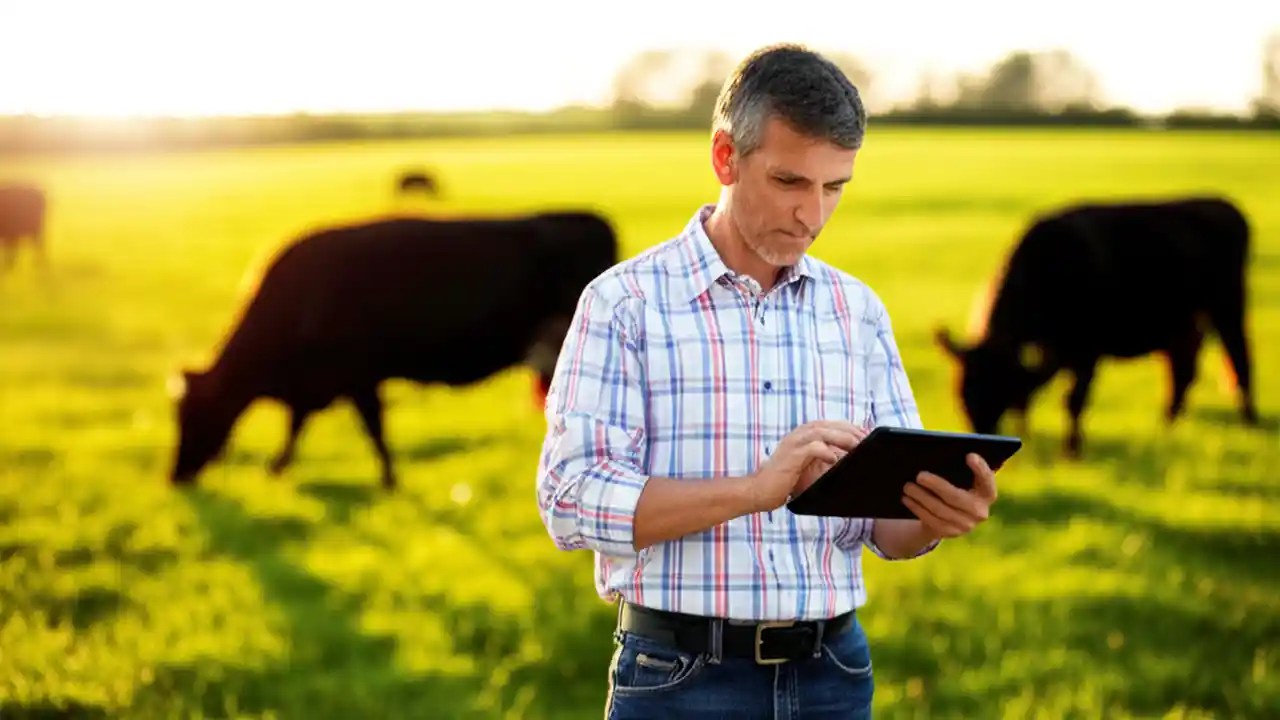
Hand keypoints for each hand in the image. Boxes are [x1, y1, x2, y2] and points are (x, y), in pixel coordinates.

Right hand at [747, 420, 866, 512]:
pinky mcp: (791, 456)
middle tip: (866, 439)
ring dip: (842, 437)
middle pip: (828, 425)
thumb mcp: (804, 465)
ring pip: (822, 432)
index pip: (829, 424)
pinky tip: (835, 458)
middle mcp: (797, 435)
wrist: (758, 491)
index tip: (865, 436)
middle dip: (850, 430)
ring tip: (857, 446)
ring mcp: (793, 443)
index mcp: (801, 435)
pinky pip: (812, 447)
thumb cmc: (782, 481)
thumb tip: (841, 457)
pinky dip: (826, 451)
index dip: (849, 428)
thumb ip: (818, 457)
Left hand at [901, 453, 997, 538]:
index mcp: (987, 493)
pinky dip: (917, 508)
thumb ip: (957, 468)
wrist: (950, 517)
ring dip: (921, 497)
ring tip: (907, 486)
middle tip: (919, 475)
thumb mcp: (961, 479)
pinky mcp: (950, 533)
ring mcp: (966, 525)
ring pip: (939, 509)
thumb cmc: (956, 486)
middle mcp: (980, 511)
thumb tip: (936, 455)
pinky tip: (907, 499)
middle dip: (936, 485)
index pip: (987, 480)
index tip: (970, 455)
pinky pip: (931, 520)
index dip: (981, 469)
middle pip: (956, 497)